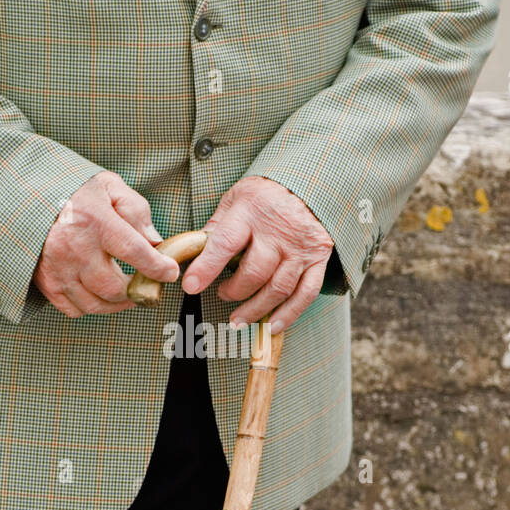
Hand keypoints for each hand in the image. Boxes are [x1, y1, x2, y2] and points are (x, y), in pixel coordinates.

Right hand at [36, 171, 179, 317]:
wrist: (26, 194)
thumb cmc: (72, 189)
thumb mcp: (109, 186)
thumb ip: (136, 212)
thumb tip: (155, 242)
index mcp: (95, 221)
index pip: (136, 252)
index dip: (157, 267)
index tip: (170, 273)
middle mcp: (74, 248)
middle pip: (115, 288)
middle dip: (137, 291)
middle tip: (147, 285)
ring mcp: (57, 269)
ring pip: (95, 304)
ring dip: (117, 304)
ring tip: (127, 293)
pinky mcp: (45, 282)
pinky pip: (73, 309)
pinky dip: (91, 306)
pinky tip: (99, 293)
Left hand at [182, 175, 333, 333]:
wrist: (310, 183)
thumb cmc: (265, 195)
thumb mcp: (236, 198)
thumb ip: (217, 227)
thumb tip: (193, 254)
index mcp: (251, 211)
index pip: (225, 243)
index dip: (206, 267)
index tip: (191, 286)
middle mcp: (278, 230)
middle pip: (254, 273)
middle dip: (233, 292)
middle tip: (222, 294)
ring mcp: (300, 247)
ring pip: (278, 288)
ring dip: (256, 309)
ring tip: (238, 318)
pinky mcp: (318, 259)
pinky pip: (305, 293)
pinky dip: (289, 314)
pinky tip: (272, 325)